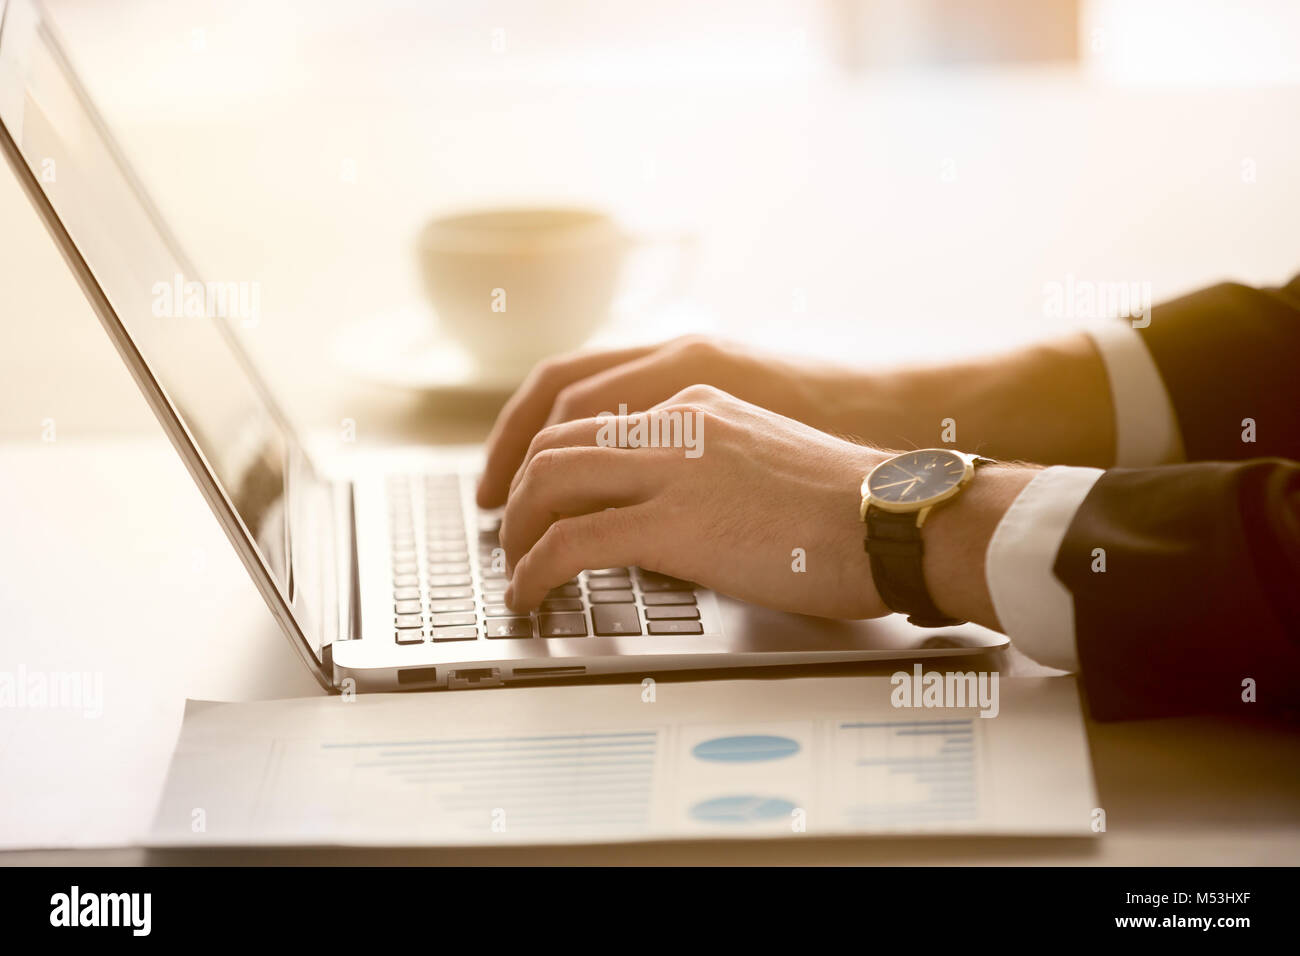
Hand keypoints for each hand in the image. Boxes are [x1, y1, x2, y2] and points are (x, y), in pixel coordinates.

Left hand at [498, 384, 888, 617]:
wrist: (895, 519)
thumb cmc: (853, 506)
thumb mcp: (766, 461)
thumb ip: (713, 471)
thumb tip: (681, 515)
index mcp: (697, 404)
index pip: (595, 419)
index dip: (550, 459)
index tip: (538, 496)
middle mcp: (675, 423)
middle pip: (556, 441)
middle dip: (520, 490)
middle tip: (511, 532)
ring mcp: (670, 469)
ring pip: (551, 481)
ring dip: (520, 531)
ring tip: (517, 569)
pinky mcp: (671, 524)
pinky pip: (573, 541)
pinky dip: (536, 569)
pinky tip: (532, 594)